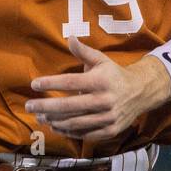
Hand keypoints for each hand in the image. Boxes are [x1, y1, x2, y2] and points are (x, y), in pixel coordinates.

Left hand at [25, 37, 170, 143]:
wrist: (141, 93)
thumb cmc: (114, 74)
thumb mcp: (101, 60)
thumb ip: (83, 52)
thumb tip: (69, 37)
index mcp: (100, 81)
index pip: (70, 82)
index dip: (51, 83)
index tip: (34, 84)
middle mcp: (104, 100)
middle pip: (70, 106)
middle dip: (46, 106)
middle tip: (29, 106)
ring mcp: (108, 117)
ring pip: (75, 122)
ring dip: (54, 121)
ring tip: (39, 117)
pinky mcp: (110, 130)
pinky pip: (85, 134)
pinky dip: (68, 131)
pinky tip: (55, 126)